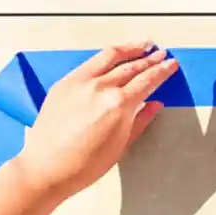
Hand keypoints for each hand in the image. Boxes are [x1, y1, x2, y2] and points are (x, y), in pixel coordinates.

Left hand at [14, 42, 179, 201]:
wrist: (45, 169)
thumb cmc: (82, 166)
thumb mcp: (120, 146)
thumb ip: (140, 120)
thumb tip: (154, 105)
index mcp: (118, 105)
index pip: (147, 81)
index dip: (162, 71)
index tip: (170, 65)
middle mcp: (99, 88)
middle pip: (131, 66)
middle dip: (149, 59)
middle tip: (161, 55)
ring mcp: (80, 82)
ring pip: (110, 56)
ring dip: (129, 48)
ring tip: (142, 45)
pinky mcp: (65, 83)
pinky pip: (90, 63)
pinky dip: (106, 56)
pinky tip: (113, 56)